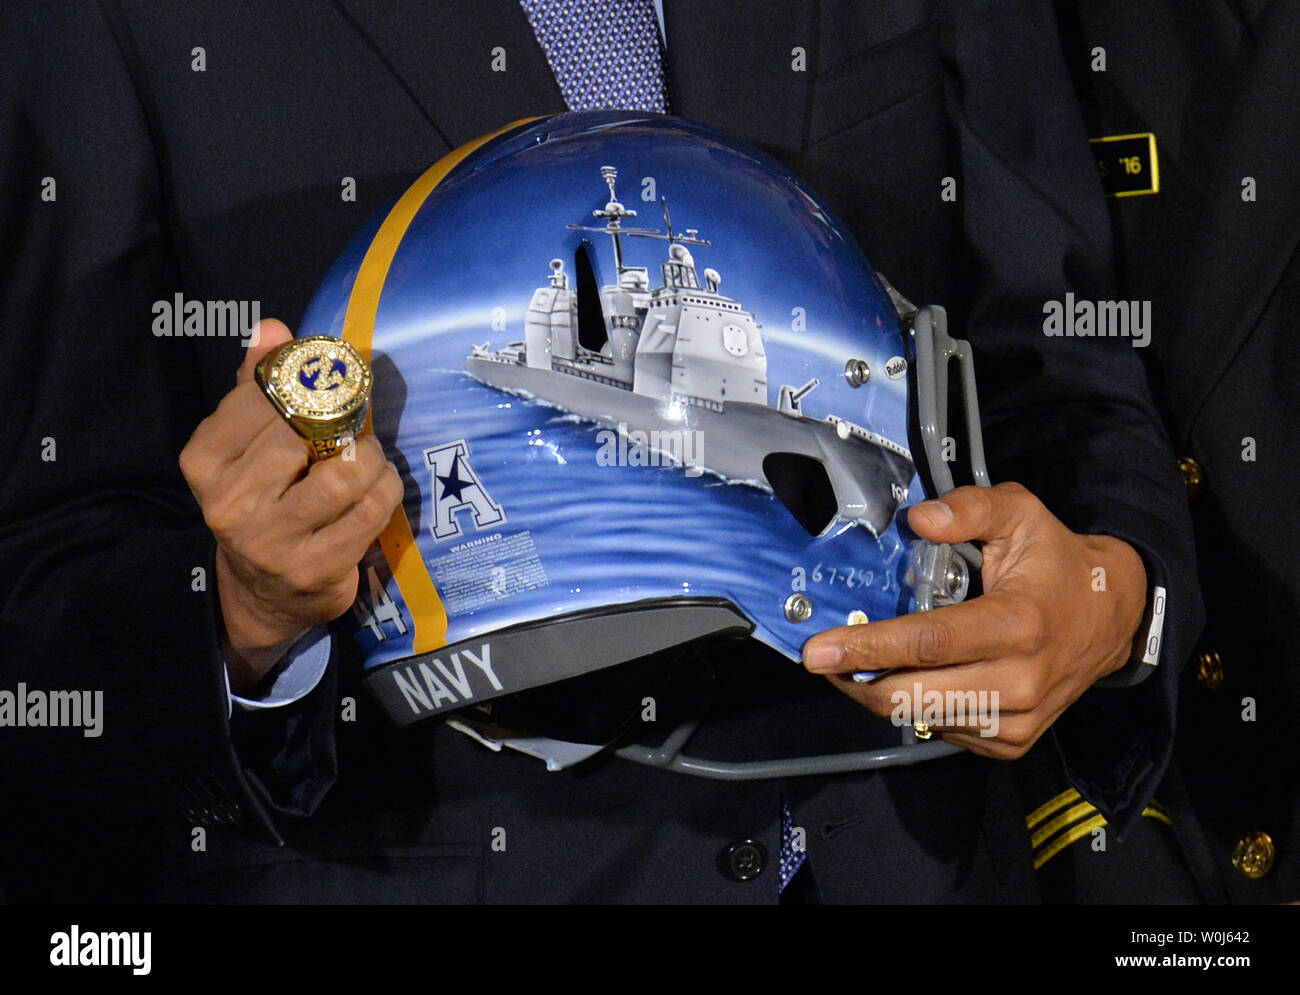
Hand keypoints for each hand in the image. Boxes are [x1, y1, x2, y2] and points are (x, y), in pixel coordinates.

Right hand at [179, 319, 402, 693]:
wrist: (263, 591)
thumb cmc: (262, 499)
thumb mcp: (245, 444)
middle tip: (355, 426)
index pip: (260, 402)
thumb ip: (255, 385)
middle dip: (341, 424)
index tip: (329, 389)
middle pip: (300, 437)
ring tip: (370, 457)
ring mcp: (271, 541)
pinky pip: (369, 512)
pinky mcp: (314, 569)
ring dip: (371, 459)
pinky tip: (380, 486)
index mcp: (205, 461)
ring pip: (342, 478)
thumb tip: (273, 329)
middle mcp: (230, 503)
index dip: (306, 388)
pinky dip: (385, 490)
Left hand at [801, 482, 1147, 757]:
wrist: (1113, 619)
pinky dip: (916, 708)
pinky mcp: (1013, 743)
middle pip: (914, 694)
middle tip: (822, 658)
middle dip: (857, 680)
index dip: (868, 647)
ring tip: (859, 665)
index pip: (928, 643)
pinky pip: (944, 731)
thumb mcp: (1021, 515)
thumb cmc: (1057, 563)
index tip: (817, 651)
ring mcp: (1019, 720)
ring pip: (922, 719)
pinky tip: (909, 679)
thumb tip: (918, 519)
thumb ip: (970, 508)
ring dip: (879, 695)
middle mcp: (1020, 681)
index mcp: (1018, 624)